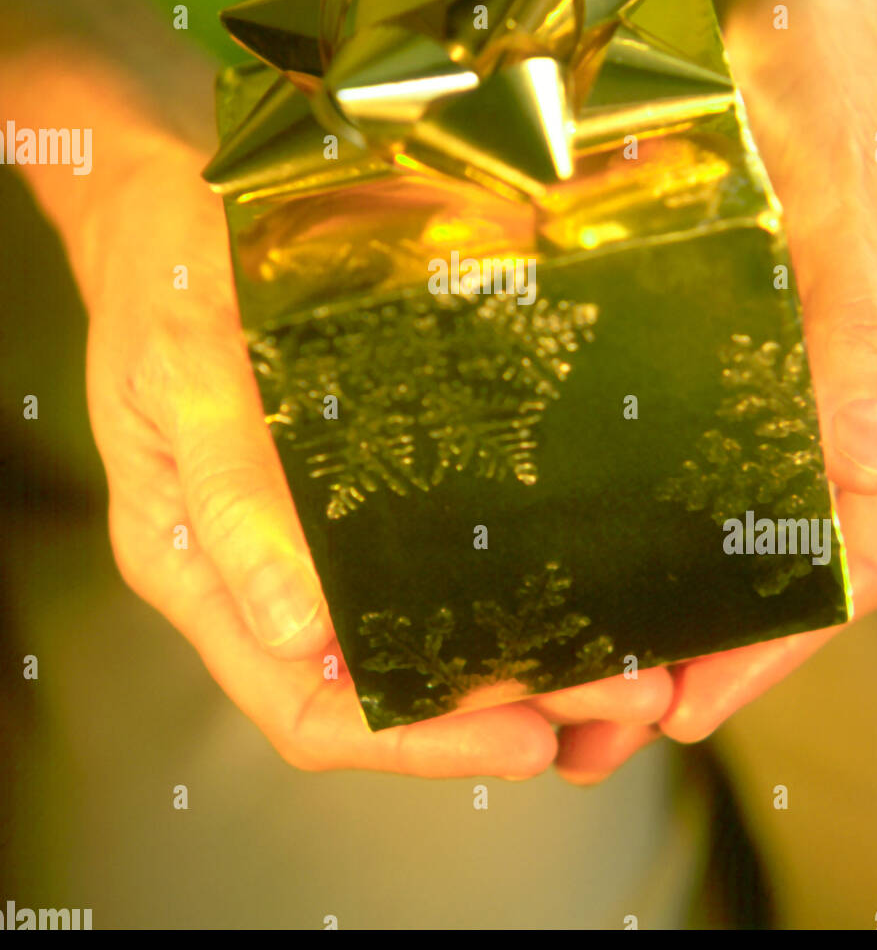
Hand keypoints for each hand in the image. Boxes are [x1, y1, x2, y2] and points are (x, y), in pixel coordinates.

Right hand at [72, 100, 671, 776]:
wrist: (170, 211)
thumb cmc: (170, 280)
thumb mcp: (184, 370)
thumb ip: (229, 494)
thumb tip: (293, 631)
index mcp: (195, 570)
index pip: (308, 703)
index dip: (415, 738)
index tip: (525, 732)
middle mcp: (256, 576)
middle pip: (382, 694)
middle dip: (504, 709)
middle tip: (626, 698)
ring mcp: (311, 535)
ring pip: (419, 642)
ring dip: (527, 664)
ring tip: (634, 667)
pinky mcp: (358, 485)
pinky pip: (433, 567)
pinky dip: (508, 594)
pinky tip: (582, 591)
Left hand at [556, 0, 876, 779]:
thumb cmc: (827, 66)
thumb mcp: (845, 178)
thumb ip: (862, 312)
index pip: (848, 559)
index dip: (766, 651)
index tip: (674, 711)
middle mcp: (852, 397)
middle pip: (782, 568)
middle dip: (696, 655)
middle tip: (585, 719)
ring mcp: (793, 371)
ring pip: (733, 525)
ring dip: (659, 602)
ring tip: (563, 661)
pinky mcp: (737, 336)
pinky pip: (696, 456)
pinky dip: (642, 517)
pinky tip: (570, 536)